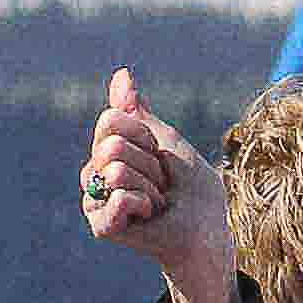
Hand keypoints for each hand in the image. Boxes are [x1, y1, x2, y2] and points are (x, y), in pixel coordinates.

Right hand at [83, 70, 235, 302]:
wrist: (207, 229)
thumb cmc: (193, 189)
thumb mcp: (166, 141)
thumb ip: (138, 111)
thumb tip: (122, 73)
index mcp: (107, 151)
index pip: (111, 119)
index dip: (145, 135)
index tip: (160, 155)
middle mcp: (94, 173)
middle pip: (112, 143)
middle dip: (149, 162)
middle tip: (162, 184)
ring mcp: (95, 199)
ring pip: (116, 168)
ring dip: (150, 184)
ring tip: (158, 202)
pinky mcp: (101, 224)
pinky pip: (120, 194)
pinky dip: (145, 202)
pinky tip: (149, 216)